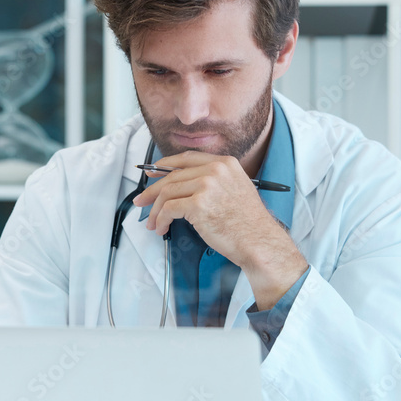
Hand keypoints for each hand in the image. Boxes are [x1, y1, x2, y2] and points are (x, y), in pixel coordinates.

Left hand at [131, 150, 307, 309]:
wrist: (259, 241)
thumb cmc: (248, 223)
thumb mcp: (235, 189)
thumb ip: (213, 181)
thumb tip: (182, 186)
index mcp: (225, 163)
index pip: (186, 158)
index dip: (165, 165)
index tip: (152, 174)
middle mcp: (215, 170)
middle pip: (172, 176)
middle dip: (153, 191)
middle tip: (141, 201)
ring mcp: (206, 185)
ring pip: (168, 193)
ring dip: (155, 210)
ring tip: (152, 223)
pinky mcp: (198, 204)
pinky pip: (169, 209)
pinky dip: (161, 220)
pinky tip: (162, 228)